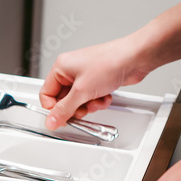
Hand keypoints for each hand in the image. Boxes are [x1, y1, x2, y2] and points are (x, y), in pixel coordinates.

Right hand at [39, 35, 157, 129]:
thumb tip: (51, 121)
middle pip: (63, 100)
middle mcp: (71, 71)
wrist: (134, 59)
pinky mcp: (97, 82)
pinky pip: (91, 99)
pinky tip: (105, 96)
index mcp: (61, 67)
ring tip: (96, 100)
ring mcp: (85, 77)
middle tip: (82, 110)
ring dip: (89, 105)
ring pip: (78, 102)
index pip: (46, 94)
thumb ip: (64, 109)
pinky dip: (98, 101)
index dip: (53, 109)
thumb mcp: (82, 91)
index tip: (61, 119)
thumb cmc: (109, 62)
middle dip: (75, 108)